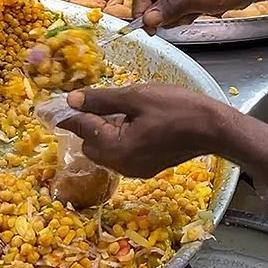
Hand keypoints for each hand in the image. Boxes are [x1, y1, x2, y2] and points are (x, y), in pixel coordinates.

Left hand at [60, 85, 232, 176]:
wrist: (214, 128)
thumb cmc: (177, 109)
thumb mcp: (137, 97)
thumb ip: (101, 100)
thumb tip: (72, 100)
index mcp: (116, 148)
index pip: (82, 129)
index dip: (68, 114)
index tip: (53, 104)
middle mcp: (122, 165)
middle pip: (90, 144)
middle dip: (90, 123)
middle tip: (102, 102)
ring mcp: (135, 170)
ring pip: (106, 150)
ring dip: (106, 131)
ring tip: (124, 110)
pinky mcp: (147, 168)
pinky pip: (122, 154)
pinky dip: (120, 138)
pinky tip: (136, 122)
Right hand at [131, 0, 267, 31]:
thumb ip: (171, 9)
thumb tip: (148, 19)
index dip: (142, 12)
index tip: (149, 31)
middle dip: (162, 14)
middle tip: (179, 22)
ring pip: (166, 4)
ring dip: (176, 15)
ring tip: (196, 13)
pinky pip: (179, 5)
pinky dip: (186, 13)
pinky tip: (201, 12)